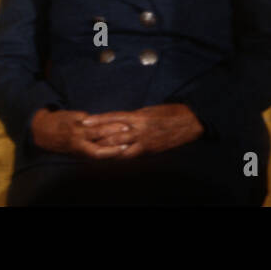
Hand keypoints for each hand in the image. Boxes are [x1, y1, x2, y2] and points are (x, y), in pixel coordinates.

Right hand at [30, 108, 131, 158]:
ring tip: (126, 147)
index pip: (98, 130)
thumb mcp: (71, 115)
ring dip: (112, 151)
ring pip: (98, 153)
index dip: (112, 128)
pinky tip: (116, 154)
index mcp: (76, 129)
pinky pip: (93, 156)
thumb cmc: (58, 120)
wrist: (42, 133)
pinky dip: (105, 155)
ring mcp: (78, 149)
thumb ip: (85, 119)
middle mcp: (78, 141)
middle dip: (115, 141)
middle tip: (129, 136)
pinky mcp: (78, 154)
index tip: (125, 125)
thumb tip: (99, 121)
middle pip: (99, 143)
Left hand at [81, 104, 204, 158]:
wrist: (188, 122)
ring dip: (106, 150)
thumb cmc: (169, 112)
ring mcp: (144, 141)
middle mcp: (138, 129)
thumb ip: (134, 117)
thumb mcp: (149, 111)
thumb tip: (121, 121)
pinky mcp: (149, 150)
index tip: (85, 121)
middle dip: (98, 138)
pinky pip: (132, 154)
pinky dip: (121, 156)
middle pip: (113, 135)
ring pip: (120, 148)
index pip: (113, 117)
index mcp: (137, 116)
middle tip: (82, 139)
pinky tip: (113, 158)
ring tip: (92, 151)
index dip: (98, 120)